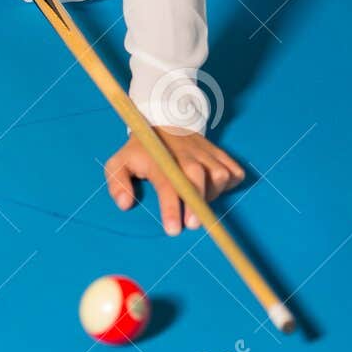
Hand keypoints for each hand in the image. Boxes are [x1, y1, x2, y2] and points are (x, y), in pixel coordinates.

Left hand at [105, 126, 244, 234]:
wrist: (163, 120)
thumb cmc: (141, 150)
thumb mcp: (119, 162)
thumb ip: (117, 183)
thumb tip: (125, 204)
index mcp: (158, 157)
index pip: (166, 182)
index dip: (171, 207)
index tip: (173, 230)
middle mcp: (184, 153)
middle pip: (198, 177)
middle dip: (197, 203)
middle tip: (193, 225)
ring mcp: (204, 151)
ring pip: (219, 174)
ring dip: (213, 194)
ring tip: (200, 202)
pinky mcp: (218, 151)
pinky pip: (233, 169)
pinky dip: (231, 183)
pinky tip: (216, 190)